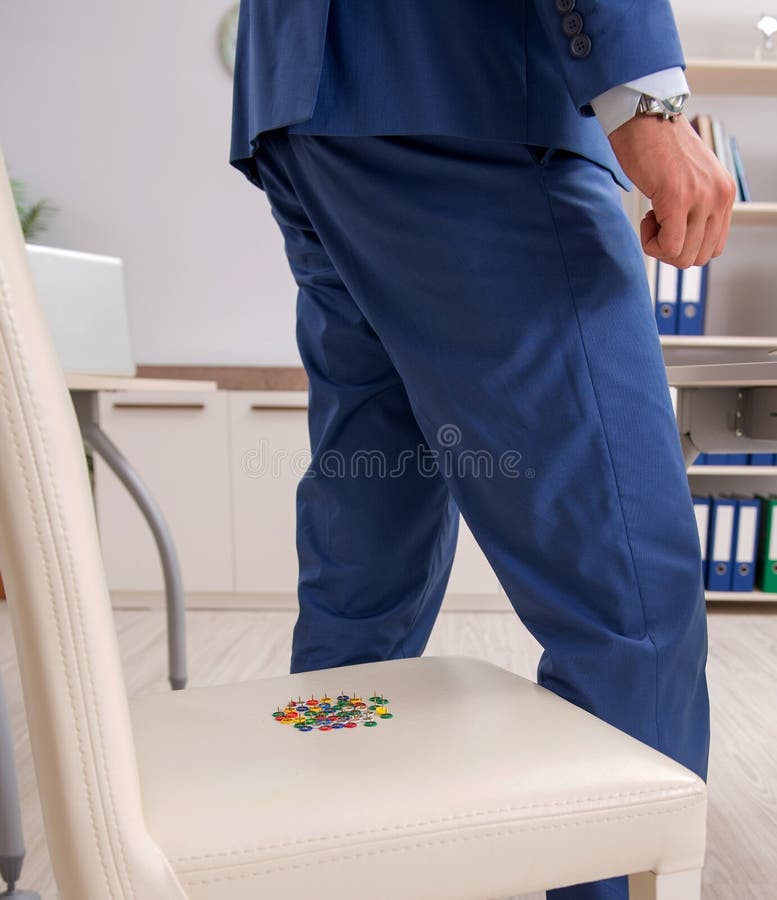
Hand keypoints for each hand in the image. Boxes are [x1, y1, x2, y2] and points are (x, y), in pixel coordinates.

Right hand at [608, 113, 736, 266]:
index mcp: (724, 192)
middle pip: (698, 256)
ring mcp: (700, 198)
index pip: (713, 246)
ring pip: (683, 256)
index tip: (669, 226)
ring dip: (660, 247)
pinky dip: (651, 242)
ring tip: (651, 218)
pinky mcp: (677, 199)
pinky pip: (667, 246)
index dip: (686, 246)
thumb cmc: (657, 145)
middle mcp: (718, 196)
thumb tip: (684, 237)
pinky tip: (646, 217)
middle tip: (657, 225)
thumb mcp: (690, 179)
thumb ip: (696, 205)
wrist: (644, 117)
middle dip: (672, 250)